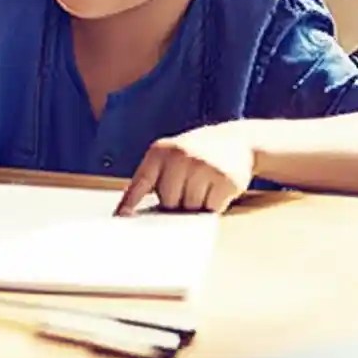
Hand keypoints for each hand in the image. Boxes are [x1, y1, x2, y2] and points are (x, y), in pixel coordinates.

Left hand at [114, 124, 254, 215]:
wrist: (236, 139)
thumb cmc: (194, 156)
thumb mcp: (170, 157)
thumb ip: (155, 178)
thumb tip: (138, 215)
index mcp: (160, 152)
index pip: (141, 181)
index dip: (130, 202)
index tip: (121, 217)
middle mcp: (180, 156)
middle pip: (168, 202)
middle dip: (175, 205)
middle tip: (185, 192)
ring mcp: (204, 166)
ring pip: (191, 208)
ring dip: (195, 207)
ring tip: (202, 188)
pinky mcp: (226, 179)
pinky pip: (212, 208)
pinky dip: (213, 206)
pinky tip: (216, 191)